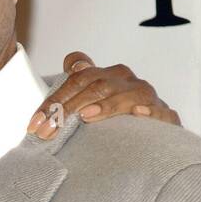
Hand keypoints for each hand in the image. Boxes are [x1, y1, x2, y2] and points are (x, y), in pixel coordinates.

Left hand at [27, 51, 180, 137]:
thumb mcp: (91, 103)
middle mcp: (126, 81)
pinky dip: (149, 112)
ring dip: (104, 106)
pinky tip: (138, 114)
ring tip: (85, 117)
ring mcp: (145, 97)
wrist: (153, 138)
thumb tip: (69, 63)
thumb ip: (77, 86)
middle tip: (48, 131)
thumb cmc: (117, 119)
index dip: (56, 97)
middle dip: (68, 109)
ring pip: (124, 95)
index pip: (78, 78)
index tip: (36, 122)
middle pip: (95, 86)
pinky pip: (160, 112)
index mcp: (107, 76)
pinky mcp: (165, 116)